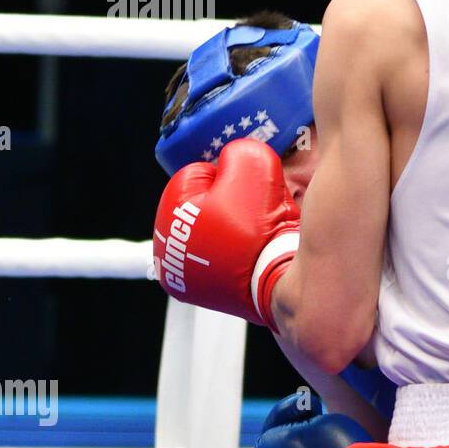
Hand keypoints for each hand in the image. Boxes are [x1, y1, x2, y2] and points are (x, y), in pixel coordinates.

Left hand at [152, 139, 299, 326]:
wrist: (281, 281)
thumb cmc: (261, 226)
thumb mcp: (254, 166)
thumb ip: (239, 152)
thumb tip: (237, 159)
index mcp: (168, 217)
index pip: (197, 174)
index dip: (229, 176)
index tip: (248, 189)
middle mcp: (167, 253)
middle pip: (204, 205)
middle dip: (229, 202)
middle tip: (255, 212)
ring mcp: (185, 278)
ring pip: (214, 233)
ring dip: (234, 228)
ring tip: (257, 234)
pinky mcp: (208, 295)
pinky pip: (224, 259)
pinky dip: (237, 253)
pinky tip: (254, 254)